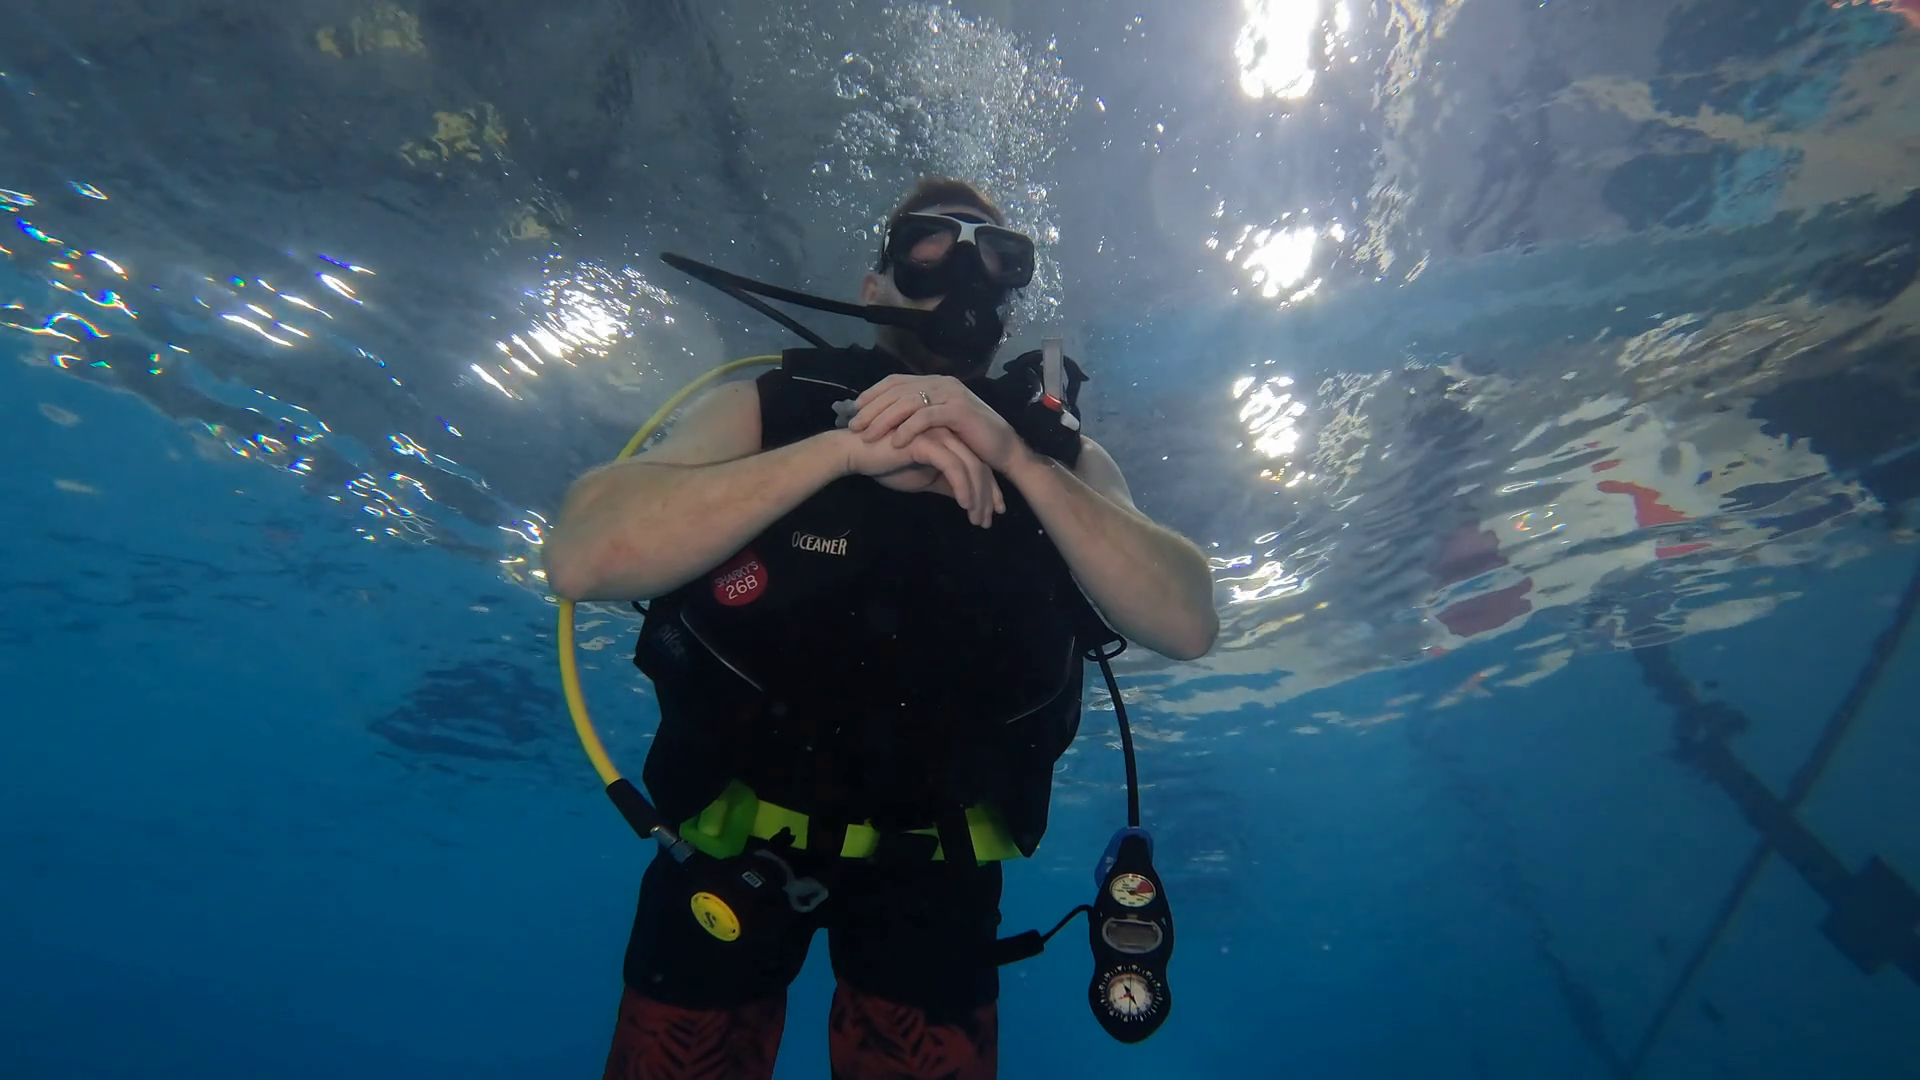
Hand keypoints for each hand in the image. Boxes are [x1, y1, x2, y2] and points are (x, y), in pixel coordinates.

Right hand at [841, 426, 1005, 527]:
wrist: (856, 453)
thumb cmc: (885, 463)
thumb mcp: (923, 479)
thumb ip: (945, 484)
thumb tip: (967, 499)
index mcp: (948, 439)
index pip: (977, 464)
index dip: (987, 490)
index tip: (992, 514)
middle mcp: (948, 433)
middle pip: (979, 465)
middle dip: (987, 496)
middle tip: (987, 522)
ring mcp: (939, 435)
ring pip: (971, 466)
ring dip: (978, 496)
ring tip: (977, 520)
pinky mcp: (927, 442)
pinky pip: (953, 466)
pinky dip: (963, 487)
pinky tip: (964, 505)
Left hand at [848, 374, 1027, 474]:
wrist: (1004, 450)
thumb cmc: (971, 440)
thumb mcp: (940, 424)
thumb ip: (919, 416)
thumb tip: (889, 419)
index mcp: (935, 382)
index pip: (896, 381)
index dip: (872, 393)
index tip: (854, 409)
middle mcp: (941, 383)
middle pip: (897, 391)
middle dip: (872, 408)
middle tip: (853, 425)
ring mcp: (951, 394)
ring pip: (907, 402)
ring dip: (884, 419)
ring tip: (867, 435)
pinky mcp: (958, 410)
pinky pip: (926, 417)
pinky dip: (908, 429)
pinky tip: (895, 442)